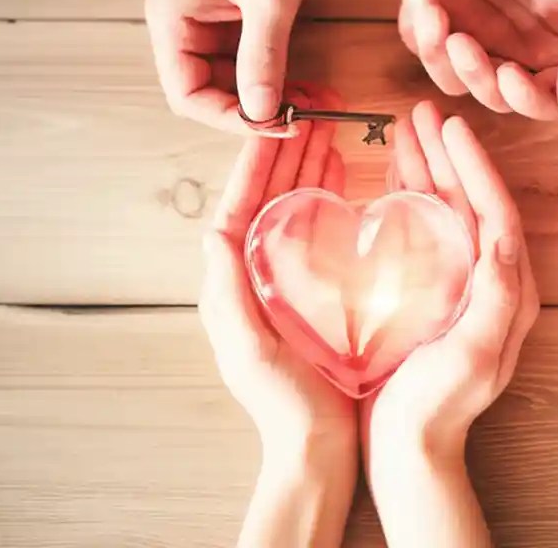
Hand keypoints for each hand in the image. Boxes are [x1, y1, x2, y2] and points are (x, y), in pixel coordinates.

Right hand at [146, 0, 315, 133]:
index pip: (187, 95)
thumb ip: (263, 56)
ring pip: (231, 83)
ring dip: (267, 99)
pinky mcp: (233, 20)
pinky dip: (274, 78)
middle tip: (298, 120)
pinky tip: (303, 85)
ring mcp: (207, 24)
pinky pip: (248, 63)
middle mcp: (181, 26)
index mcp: (172, 19)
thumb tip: (261, 112)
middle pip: (207, 94)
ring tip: (308, 105)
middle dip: (252, 112)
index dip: (228, 118)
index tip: (273, 125)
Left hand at [199, 86, 357, 545]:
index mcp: (235, 278)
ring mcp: (288, 279)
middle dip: (287, 151)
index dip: (258, 158)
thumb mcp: (246, 345)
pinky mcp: (317, 290)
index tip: (276, 118)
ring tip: (329, 132)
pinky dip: (329, 199)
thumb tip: (212, 230)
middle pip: (270, 196)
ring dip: (309, 168)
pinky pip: (319, 232)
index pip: (242, 203)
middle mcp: (257, 272)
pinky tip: (345, 179)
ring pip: (295, 207)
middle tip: (312, 112)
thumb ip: (226, 290)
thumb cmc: (281, 400)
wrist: (317, 446)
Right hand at [363, 101, 539, 546]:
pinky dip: (410, 199)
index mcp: (505, 291)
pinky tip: (391, 181)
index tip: (450, 126)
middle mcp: (487, 283)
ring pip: (446, 212)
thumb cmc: (438, 408)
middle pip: (471, 202)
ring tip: (404, 131)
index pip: (496, 211)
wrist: (410, 452)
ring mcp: (458, 288)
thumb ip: (494, 295)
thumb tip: (503, 234)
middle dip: (449, 155)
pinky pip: (424, 233)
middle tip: (422, 113)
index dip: (476, 165)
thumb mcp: (473, 352)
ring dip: (429, 170)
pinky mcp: (430, 296)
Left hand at [400, 0, 557, 120]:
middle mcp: (520, 55)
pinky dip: (413, 25)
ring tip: (432, 9)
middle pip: (489, 94)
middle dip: (471, 73)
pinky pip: (420, 39)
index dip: (522, 99)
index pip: (541, 102)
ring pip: (449, 73)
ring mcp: (481, 36)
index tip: (507, 74)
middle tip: (459, 39)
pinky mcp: (449, 12)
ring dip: (434, 52)